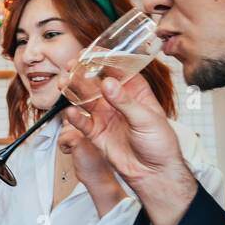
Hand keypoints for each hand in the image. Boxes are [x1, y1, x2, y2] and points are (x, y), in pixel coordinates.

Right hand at [62, 74, 197, 224]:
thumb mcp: (147, 119)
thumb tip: (108, 84)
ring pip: (85, 99)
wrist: (154, 173)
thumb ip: (125, 102)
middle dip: (82, 72)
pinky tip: (71, 111)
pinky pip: (82, 122)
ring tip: (64, 83)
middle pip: (96, 82)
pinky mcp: (97, 133)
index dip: (104, 59)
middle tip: (71, 65)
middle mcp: (118, 101)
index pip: (118, 70)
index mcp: (135, 92)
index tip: (91, 51)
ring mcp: (106, 116)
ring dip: (74, 90)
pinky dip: (75, 116)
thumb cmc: (160, 144)